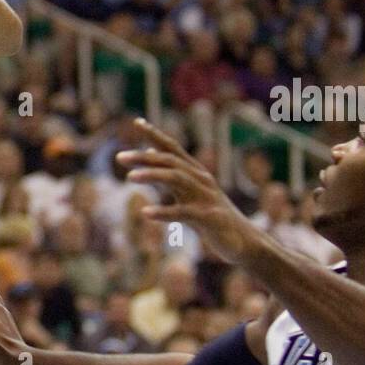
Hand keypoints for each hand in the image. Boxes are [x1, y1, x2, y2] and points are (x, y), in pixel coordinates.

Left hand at [115, 119, 259, 265]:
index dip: (156, 134)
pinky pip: (184, 212)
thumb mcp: (190, 193)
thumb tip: (150, 152)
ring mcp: (206, 197)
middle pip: (171, 162)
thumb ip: (171, 174)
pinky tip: (145, 213)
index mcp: (196, 174)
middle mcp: (201, 180)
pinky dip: (164, 212)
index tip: (136, 122)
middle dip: (145, 157)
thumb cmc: (213, 218)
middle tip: (119, 157)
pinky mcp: (209, 218)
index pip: (173, 149)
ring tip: (129, 177)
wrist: (244, 241)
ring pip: (178, 179)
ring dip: (153, 175)